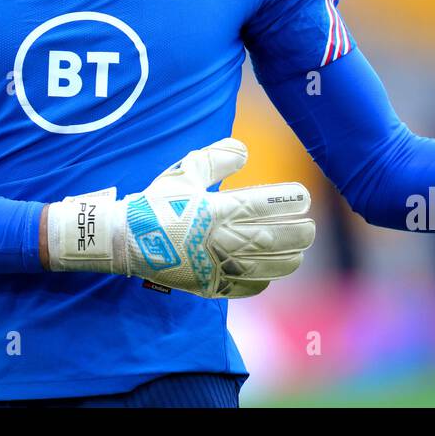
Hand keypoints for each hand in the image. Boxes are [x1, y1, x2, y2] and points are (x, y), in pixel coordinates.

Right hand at [44, 138, 315, 297]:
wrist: (125, 240)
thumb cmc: (156, 203)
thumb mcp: (183, 174)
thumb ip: (215, 159)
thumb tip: (244, 148)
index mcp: (215, 209)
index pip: (262, 205)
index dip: (287, 201)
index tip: (303, 198)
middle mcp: (218, 239)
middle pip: (271, 238)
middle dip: (296, 233)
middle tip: (309, 229)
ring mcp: (214, 265)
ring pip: (263, 265)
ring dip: (286, 259)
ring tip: (299, 253)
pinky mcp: (206, 285)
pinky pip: (242, 287)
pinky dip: (260, 281)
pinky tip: (269, 275)